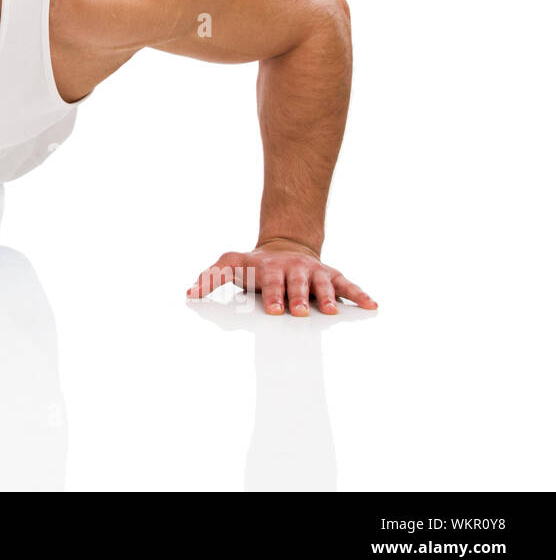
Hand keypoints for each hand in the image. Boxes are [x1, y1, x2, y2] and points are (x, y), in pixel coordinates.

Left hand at [186, 237, 377, 315]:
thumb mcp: (230, 264)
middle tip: (300, 312)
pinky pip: (347, 284)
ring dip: (327, 297)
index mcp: (268, 269)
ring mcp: (313, 272)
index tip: (273, 311)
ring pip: (323, 284)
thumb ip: (210, 278)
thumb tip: (188, 293)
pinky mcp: (331, 275)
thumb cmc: (255, 265)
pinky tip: (371, 305)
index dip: (272, 296)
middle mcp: (293, 269)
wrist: (285, 248)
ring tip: (332, 312)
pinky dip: (359, 294)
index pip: (269, 283)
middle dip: (298, 298)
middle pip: (297, 284)